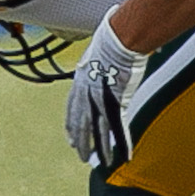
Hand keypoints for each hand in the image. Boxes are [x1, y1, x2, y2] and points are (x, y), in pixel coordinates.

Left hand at [66, 5, 147, 167]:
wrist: (119, 38)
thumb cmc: (112, 34)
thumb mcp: (100, 43)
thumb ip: (102, 48)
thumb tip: (110, 33)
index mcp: (81, 80)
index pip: (72, 109)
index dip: (71, 125)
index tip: (70, 138)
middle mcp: (87, 94)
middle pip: (81, 124)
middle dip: (82, 142)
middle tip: (82, 156)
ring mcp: (101, 100)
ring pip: (98, 131)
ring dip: (99, 149)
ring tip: (100, 163)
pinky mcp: (118, 104)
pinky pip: (119, 129)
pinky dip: (123, 144)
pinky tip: (124, 156)